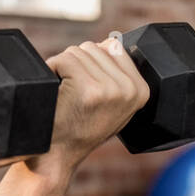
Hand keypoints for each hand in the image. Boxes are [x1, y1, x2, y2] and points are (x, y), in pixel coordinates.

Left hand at [39, 38, 150, 171]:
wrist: (59, 154)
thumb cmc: (81, 127)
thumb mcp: (111, 102)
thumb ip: (117, 73)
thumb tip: (113, 41)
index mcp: (141, 91)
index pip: (114, 47)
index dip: (93, 64)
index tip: (90, 90)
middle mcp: (129, 90)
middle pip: (94, 47)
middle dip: (77, 65)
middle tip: (75, 95)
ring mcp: (110, 89)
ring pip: (78, 51)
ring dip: (64, 69)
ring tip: (67, 95)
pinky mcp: (88, 88)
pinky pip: (64, 59)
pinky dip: (53, 71)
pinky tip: (57, 93)